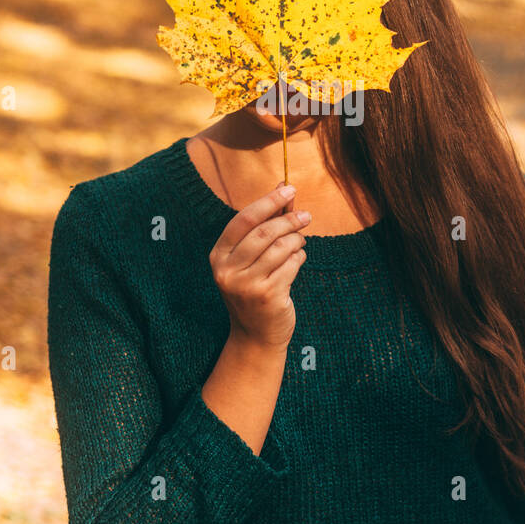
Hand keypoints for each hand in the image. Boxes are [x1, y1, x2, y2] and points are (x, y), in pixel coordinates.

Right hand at [209, 184, 310, 348]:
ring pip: (281, 248)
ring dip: (296, 240)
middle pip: (264, 233)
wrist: (256, 335)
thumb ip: (265, 223)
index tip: (289, 190)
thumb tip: (283, 188)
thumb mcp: (250, 257)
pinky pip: (292, 264)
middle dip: (289, 220)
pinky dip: (299, 257)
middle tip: (306, 216)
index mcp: (218, 256)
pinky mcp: (267, 296)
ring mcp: (246, 286)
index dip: (268, 202)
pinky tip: (297, 260)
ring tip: (300, 242)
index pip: (243, 220)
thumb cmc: (255, 287)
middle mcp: (227, 271)